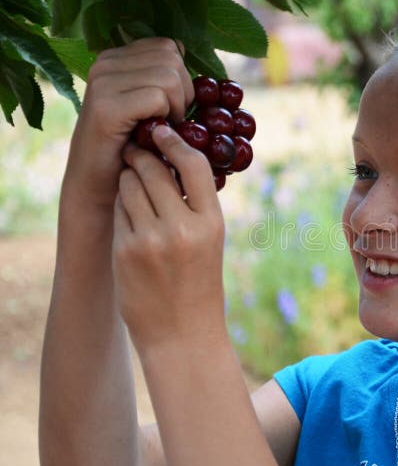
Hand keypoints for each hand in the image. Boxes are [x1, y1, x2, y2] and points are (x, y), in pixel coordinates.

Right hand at [64, 38, 193, 211]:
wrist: (103, 188)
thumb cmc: (134, 149)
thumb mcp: (150, 106)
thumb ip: (163, 77)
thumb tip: (188, 51)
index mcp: (116, 57)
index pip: (169, 46)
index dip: (183, 77)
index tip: (172, 106)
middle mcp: (105, 63)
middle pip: (171, 58)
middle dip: (184, 92)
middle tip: (170, 121)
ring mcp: (102, 82)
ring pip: (169, 76)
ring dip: (176, 107)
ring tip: (161, 129)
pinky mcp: (106, 106)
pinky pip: (158, 97)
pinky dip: (167, 119)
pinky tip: (154, 136)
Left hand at [112, 124, 224, 350]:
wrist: (182, 334)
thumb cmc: (199, 285)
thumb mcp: (211, 242)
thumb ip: (195, 205)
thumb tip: (174, 160)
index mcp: (211, 223)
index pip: (194, 165)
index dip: (175, 142)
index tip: (163, 132)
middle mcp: (182, 228)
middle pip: (154, 170)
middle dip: (143, 156)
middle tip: (138, 151)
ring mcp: (150, 239)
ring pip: (130, 186)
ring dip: (129, 179)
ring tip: (135, 185)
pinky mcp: (125, 251)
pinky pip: (118, 210)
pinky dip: (121, 205)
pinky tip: (129, 215)